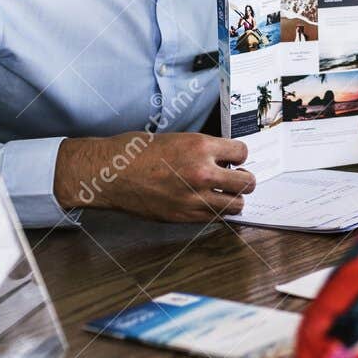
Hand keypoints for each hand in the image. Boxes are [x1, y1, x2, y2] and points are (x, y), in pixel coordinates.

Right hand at [56, 132, 254, 222]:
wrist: (110, 173)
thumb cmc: (136, 152)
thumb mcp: (176, 139)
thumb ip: (202, 150)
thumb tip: (223, 158)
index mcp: (200, 147)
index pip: (242, 151)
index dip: (238, 155)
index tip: (232, 158)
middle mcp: (202, 172)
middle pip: (247, 182)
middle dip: (244, 179)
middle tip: (235, 177)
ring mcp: (195, 197)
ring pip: (237, 204)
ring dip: (234, 198)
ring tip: (223, 193)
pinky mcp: (184, 216)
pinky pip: (216, 218)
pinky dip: (217, 212)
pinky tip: (207, 203)